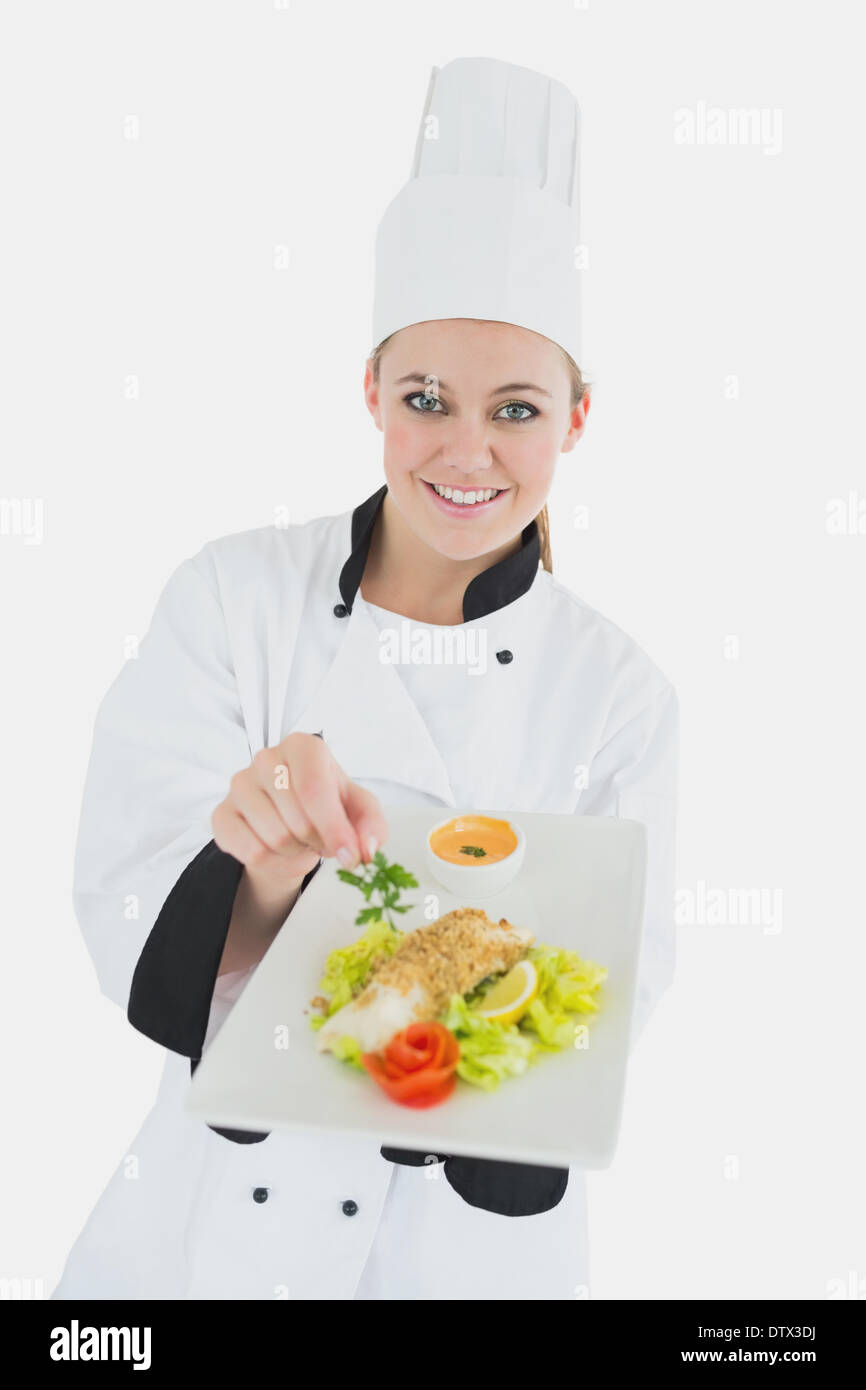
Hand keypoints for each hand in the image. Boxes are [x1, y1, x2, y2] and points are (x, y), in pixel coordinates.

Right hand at [212, 732, 387, 879]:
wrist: (290, 821)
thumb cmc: (326, 807)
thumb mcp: (359, 810)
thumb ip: (372, 826)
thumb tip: (366, 849)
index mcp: (303, 747)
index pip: (314, 788)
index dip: (334, 827)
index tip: (349, 853)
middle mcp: (266, 758)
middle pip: (297, 819)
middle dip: (318, 841)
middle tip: (323, 840)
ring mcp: (239, 785)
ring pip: (274, 838)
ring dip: (296, 851)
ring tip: (301, 840)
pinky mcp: (221, 814)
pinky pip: (251, 851)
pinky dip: (273, 861)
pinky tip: (278, 849)